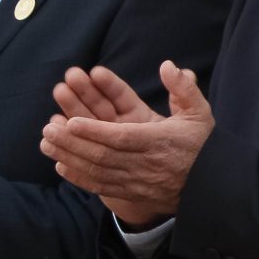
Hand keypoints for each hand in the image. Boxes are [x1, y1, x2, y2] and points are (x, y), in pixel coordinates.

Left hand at [40, 61, 213, 227]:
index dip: (96, 131)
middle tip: (48, 128)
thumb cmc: (201, 145)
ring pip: (98, 172)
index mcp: (160, 142)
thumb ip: (183, 89)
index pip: (123, 137)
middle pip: (104, 155)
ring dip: (70, 157)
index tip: (72, 121)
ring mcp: (137, 181)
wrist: (212, 187)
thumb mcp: (200, 113)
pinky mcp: (131, 193)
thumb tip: (168, 65)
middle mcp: (146, 164)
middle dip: (73, 143)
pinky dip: (79, 178)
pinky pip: (101, 187)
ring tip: (46, 142)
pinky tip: (60, 165)